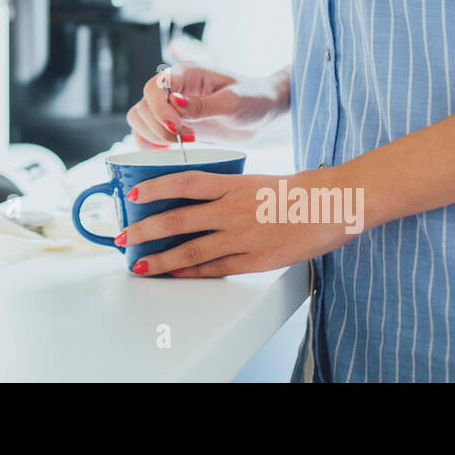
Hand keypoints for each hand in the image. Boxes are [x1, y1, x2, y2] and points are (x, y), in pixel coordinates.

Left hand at [119, 169, 356, 276]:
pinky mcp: (255, 260)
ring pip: (192, 249)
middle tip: (122, 237)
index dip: (156, 188)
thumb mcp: (255, 180)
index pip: (185, 182)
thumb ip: (225, 190)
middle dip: (145, 230)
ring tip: (140, 265)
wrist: (332, 204)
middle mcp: (232, 209)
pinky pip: (216, 268)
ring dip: (162, 259)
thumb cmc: (296, 191)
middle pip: (178, 219)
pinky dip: (192, 273)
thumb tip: (194, 198)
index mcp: (233, 184)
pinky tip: (175, 275)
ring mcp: (242, 236)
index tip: (134, 195)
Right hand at [125, 63, 288, 147]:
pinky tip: (170, 150)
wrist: (264, 112)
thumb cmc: (254, 100)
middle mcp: (174, 87)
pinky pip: (146, 132)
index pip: (155, 88)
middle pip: (143, 105)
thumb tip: (175, 103)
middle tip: (188, 139)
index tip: (179, 129)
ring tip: (181, 143)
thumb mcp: (233, 103)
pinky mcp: (173, 123)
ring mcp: (171, 105)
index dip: (160, 111)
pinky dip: (150, 143)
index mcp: (187, 73)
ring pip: (139, 118)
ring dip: (152, 135)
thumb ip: (204, 105)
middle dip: (159, 128)